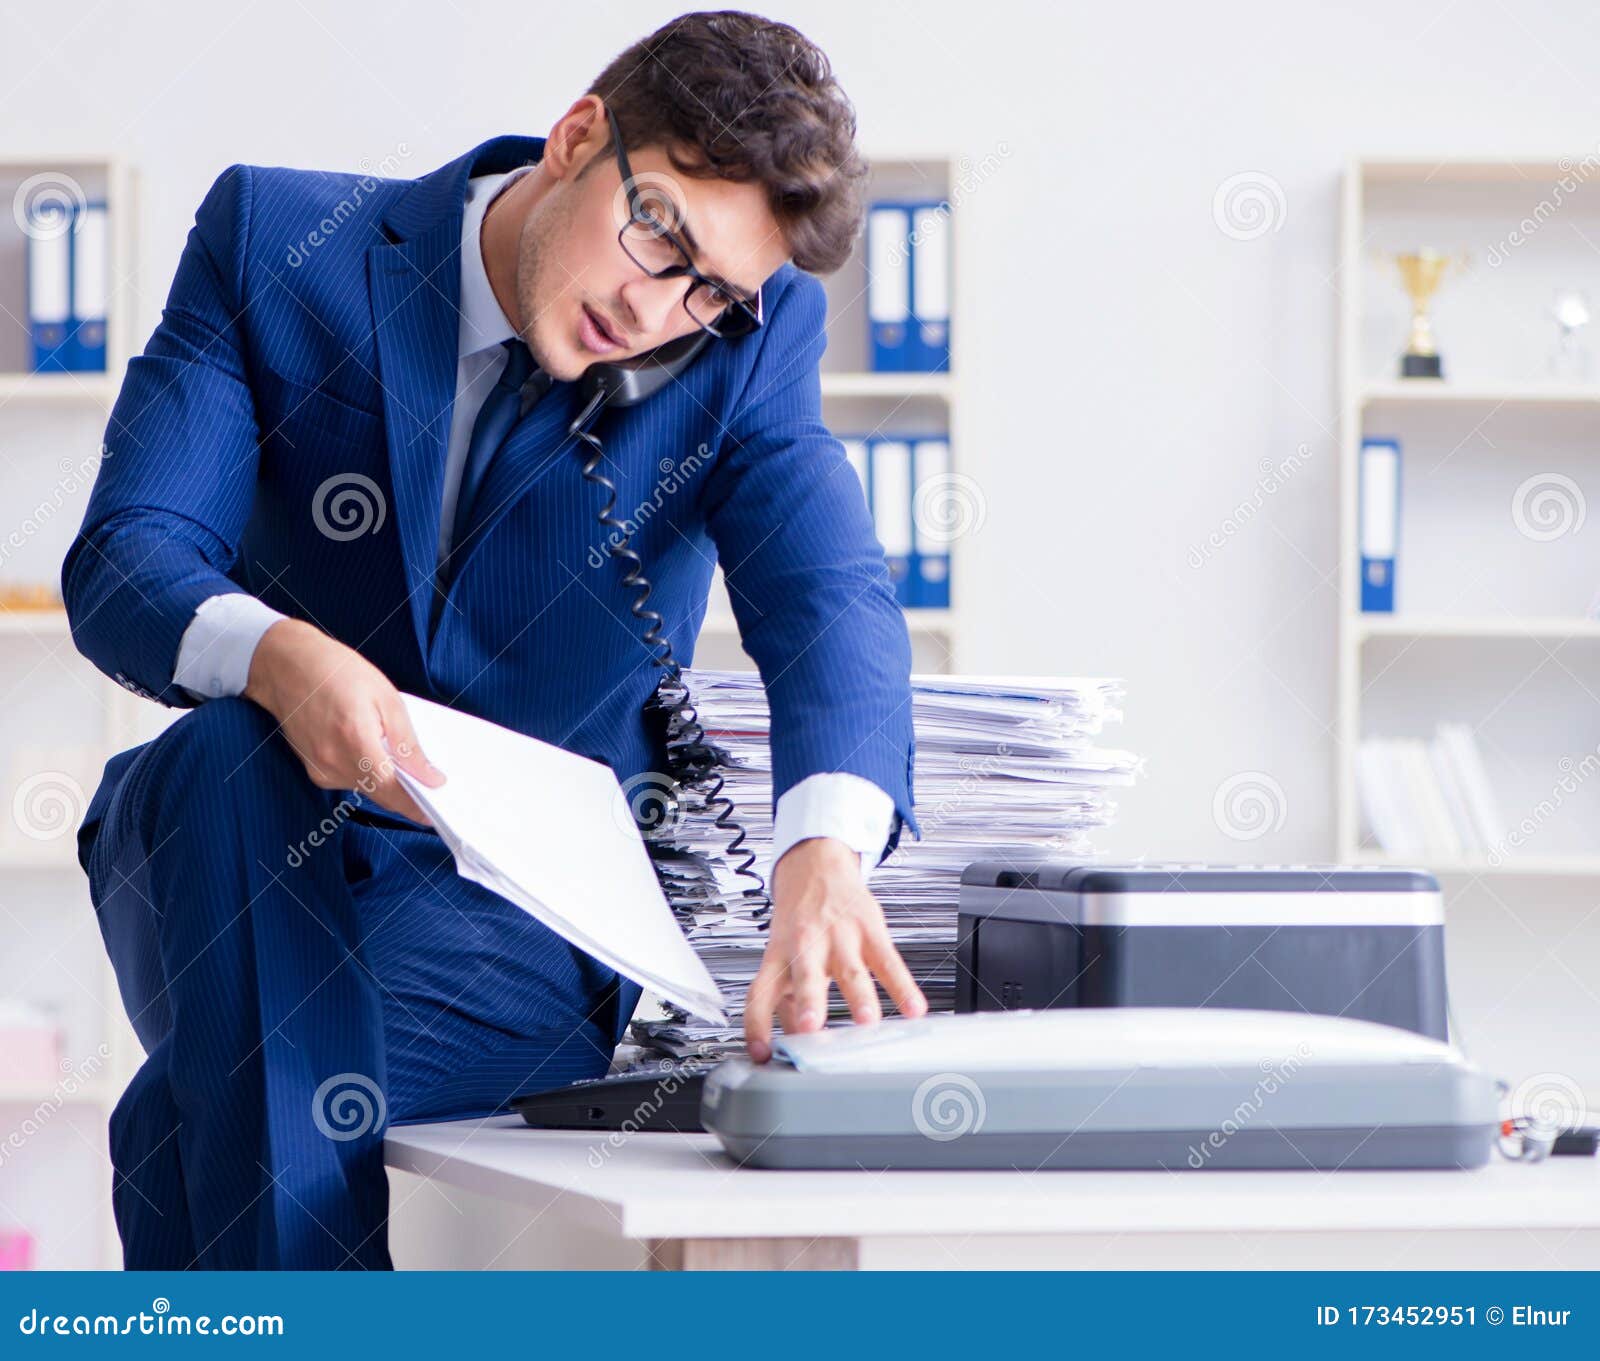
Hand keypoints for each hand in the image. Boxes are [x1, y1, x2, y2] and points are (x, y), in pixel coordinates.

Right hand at [244, 618, 443, 823]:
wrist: (286, 665)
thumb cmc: (338, 672)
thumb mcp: (385, 698)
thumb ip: (407, 743)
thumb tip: (430, 777)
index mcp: (355, 741)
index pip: (391, 790)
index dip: (415, 806)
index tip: (436, 813)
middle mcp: (333, 762)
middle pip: (380, 795)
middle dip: (407, 798)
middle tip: (432, 791)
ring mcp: (320, 769)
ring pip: (366, 790)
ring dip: (387, 784)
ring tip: (407, 766)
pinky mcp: (314, 770)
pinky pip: (350, 781)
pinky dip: (368, 774)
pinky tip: (378, 755)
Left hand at [743, 836, 926, 1061]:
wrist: (816, 867)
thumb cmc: (799, 918)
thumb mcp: (782, 955)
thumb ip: (785, 1001)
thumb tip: (788, 1039)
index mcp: (778, 957)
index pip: (759, 993)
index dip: (756, 1025)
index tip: (762, 1053)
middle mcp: (805, 947)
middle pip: (805, 977)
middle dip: (809, 1002)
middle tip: (811, 1026)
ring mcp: (839, 938)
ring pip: (850, 970)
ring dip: (859, 997)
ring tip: (867, 1021)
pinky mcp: (869, 931)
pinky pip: (888, 961)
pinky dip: (903, 986)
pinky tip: (913, 1008)